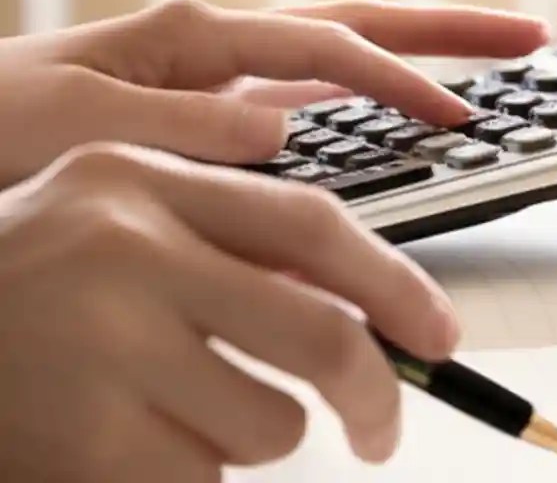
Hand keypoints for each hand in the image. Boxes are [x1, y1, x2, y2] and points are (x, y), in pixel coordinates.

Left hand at [0, 0, 547, 185]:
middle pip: (361, 26)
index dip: (403, 80)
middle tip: (527, 32)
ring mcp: (219, 87)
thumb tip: (282, 134)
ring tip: (484, 72)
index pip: (330, 47)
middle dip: (448, 28)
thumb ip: (175, 123)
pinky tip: (392, 129)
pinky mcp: (209, 128)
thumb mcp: (69, 122)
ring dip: (416, 62)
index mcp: (194, 38)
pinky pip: (308, 112)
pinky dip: (364, 115)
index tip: (462, 114)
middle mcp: (218, 53)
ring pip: (342, 63)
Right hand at [0, 142, 459, 480]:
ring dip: (245, 435)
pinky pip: (203, 479)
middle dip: (375, 392)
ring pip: (268, 423)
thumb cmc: (29, 296)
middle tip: (384, 429)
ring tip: (164, 413)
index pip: (313, 225)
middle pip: (321, 334)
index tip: (441, 336)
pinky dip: (186, 476)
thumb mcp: (119, 233)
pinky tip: (118, 448)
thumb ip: (232, 252)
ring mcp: (96, 344)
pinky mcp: (79, 439)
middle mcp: (121, 247)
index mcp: (138, 178)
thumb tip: (377, 318)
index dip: (398, 284)